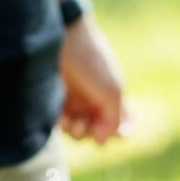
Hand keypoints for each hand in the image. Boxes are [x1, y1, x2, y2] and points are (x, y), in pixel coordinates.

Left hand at [59, 16, 132, 143]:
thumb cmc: (91, 62)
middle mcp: (95, 99)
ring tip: (73, 122)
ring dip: (77, 132)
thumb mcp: (112, 91)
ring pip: (78, 131)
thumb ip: (114, 120)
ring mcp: (75, 100)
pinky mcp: (56, 99)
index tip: (117, 131)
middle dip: (93, 133)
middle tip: (87, 124)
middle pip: (98, 131)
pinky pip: (61, 123)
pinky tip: (62, 118)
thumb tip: (102, 141)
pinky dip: (63, 125)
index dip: (121, 131)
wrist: (62, 39)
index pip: (123, 122)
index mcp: (113, 96)